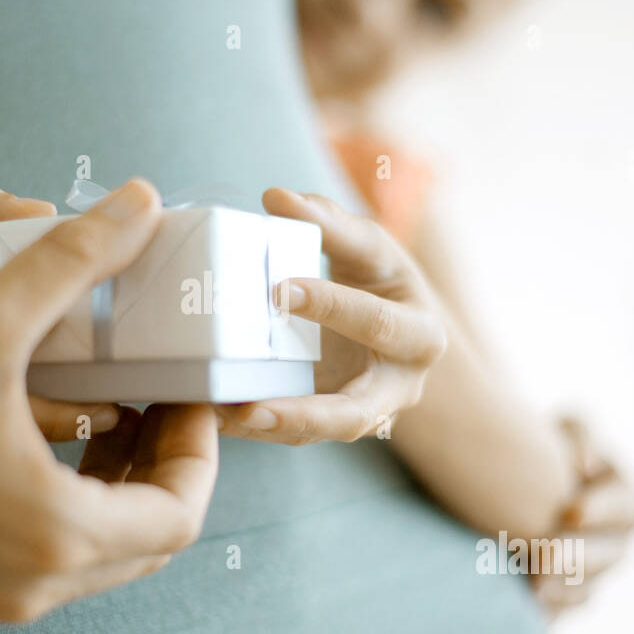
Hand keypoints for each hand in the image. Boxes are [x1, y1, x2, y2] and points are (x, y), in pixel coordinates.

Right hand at [0, 180, 218, 633]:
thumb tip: (138, 204)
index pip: (179, 517)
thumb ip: (78, 259)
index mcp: (52, 533)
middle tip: (155, 408)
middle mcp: (22, 589)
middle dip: (158, 470)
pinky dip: (53, 522)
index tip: (186, 405)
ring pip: (85, 563)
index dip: (198, 454)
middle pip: (139, 545)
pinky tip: (36, 459)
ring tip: (105, 423)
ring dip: (108, 495)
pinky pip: (28, 574)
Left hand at [215, 187, 446, 444]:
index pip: (378, 323)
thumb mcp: (368, 247)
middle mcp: (399, 388)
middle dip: (303, 411)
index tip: (279, 288)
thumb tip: (276, 197)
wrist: (398, 330)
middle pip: (354, 413)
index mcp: (420, 335)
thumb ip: (328, 222)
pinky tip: (213, 416)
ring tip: (221, 418)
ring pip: (318, 436)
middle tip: (249, 407)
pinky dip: (255, 427)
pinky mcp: (332, 425)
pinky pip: (294, 435)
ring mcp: (366, 415)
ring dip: (270, 428)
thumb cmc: (381, 280)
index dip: (332, 306)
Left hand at [532, 417, 633, 614]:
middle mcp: (614, 544)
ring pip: (583, 592)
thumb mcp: (569, 428)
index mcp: (627, 502)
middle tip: (544, 554)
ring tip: (531, 586)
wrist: (510, 484)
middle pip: (607, 558)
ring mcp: (588, 576)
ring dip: (559, 591)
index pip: (629, 510)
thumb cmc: (549, 446)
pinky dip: (541, 616)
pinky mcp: (558, 599)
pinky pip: (554, 616)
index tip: (572, 509)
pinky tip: (521, 612)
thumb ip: (582, 434)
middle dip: (576, 557)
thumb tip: (585, 463)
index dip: (604, 510)